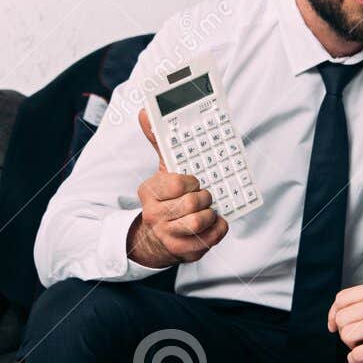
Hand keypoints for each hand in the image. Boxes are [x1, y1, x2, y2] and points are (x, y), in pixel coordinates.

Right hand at [127, 110, 228, 267]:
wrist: (159, 237)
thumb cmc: (167, 199)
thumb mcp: (162, 169)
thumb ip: (158, 141)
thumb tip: (144, 111)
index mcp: (148, 191)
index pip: (177, 182)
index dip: (192, 181)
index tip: (193, 182)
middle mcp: (153, 214)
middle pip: (191, 203)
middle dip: (205, 198)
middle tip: (204, 197)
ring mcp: (166, 235)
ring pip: (199, 222)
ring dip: (210, 214)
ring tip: (207, 211)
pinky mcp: (182, 251)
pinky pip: (210, 238)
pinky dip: (218, 229)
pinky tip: (214, 223)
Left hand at [328, 279, 362, 362]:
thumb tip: (358, 315)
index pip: (342, 298)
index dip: (334, 314)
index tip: (335, 325)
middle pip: (341, 318)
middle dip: (344, 332)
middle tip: (357, 340)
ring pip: (346, 336)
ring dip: (351, 346)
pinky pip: (357, 356)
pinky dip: (356, 360)